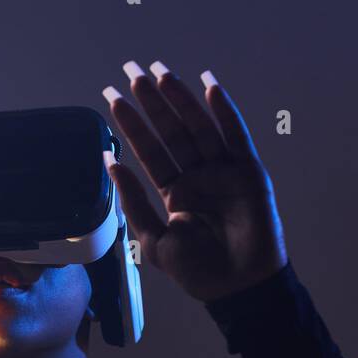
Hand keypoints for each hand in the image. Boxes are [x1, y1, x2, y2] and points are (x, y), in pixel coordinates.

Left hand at [103, 61, 288, 302]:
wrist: (235, 287)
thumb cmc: (197, 270)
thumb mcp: (153, 238)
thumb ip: (133, 200)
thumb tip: (109, 163)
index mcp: (175, 190)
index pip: (150, 151)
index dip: (132, 125)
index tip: (112, 99)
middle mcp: (198, 176)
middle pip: (171, 131)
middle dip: (151, 102)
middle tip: (130, 71)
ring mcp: (223, 172)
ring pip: (198, 127)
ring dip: (180, 99)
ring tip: (159, 74)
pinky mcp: (249, 172)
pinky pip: (235, 136)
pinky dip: (224, 111)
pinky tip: (209, 87)